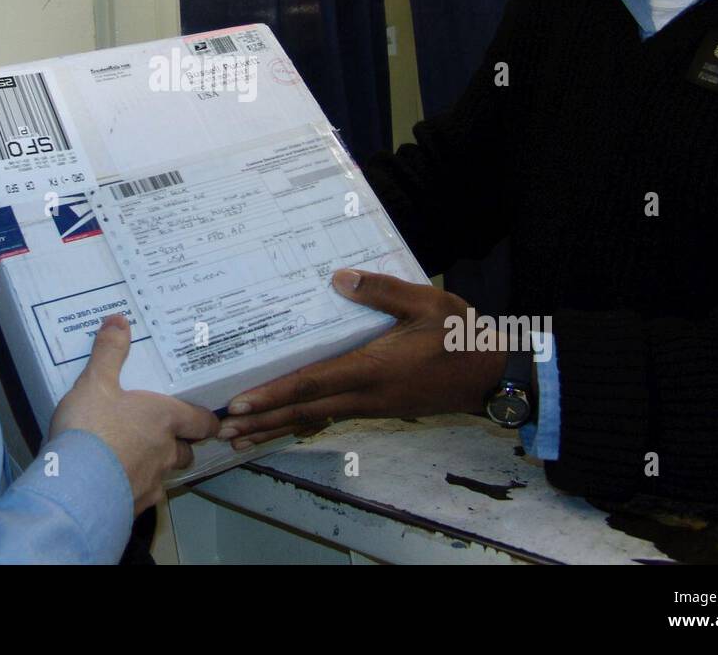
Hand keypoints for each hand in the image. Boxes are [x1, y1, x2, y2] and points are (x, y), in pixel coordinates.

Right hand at [50, 315, 219, 513]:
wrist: (75, 487)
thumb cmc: (91, 428)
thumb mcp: (94, 383)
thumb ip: (108, 353)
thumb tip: (119, 320)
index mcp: (163, 418)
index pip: (201, 422)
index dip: (205, 422)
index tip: (204, 421)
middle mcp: (166, 452)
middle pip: (186, 452)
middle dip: (178, 446)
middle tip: (161, 436)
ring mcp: (152, 482)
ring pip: (165, 475)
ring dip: (155, 468)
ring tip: (133, 459)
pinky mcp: (135, 507)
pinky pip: (142, 496)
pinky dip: (133, 489)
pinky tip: (114, 485)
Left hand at [217, 269, 506, 448]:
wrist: (494, 372)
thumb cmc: (460, 334)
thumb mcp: (425, 301)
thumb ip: (382, 291)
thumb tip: (337, 279)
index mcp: (373, 368)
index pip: (313, 384)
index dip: (274, 395)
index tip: (241, 404)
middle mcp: (368, 394)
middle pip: (305, 411)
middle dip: (263, 421)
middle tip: (223, 431)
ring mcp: (374, 405)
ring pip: (316, 419)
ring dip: (278, 427)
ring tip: (241, 437)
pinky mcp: (381, 407)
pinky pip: (332, 417)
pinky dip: (303, 422)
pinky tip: (286, 423)